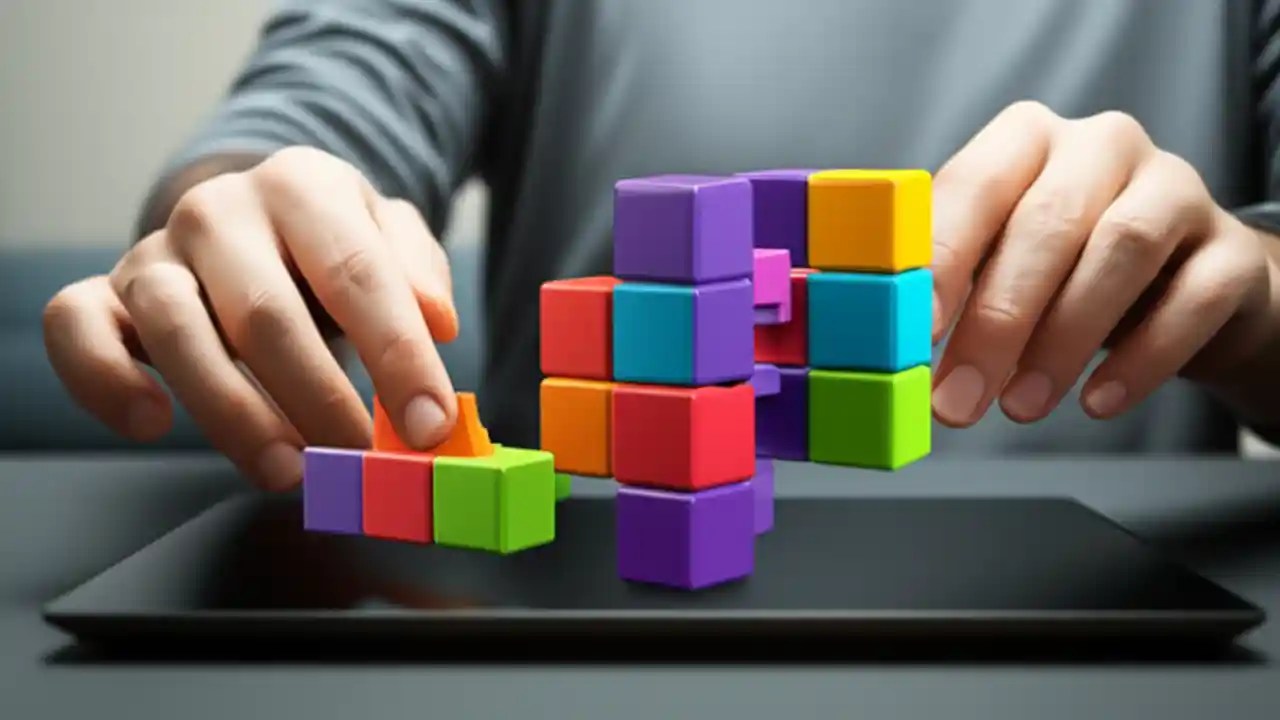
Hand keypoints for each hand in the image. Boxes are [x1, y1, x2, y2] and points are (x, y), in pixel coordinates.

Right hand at [43, 146, 459, 488]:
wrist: (255, 218)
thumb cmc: (331, 246)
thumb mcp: (389, 237)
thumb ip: (419, 270)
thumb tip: (437, 322)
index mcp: (304, 187)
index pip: (358, 274)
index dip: (398, 357)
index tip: (429, 425)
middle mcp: (221, 210)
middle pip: (266, 313)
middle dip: (320, 398)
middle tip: (359, 459)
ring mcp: (157, 251)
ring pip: (177, 330)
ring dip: (234, 413)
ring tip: (287, 471)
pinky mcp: (105, 292)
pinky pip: (76, 328)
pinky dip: (104, 380)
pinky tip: (152, 423)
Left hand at [931, 101, 1275, 426]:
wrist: (1181, 284)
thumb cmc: (1062, 267)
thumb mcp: (997, 260)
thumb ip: (948, 286)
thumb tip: (886, 346)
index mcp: (1027, 139)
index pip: (976, 185)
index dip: (943, 258)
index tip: (917, 330)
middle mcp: (1103, 146)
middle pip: (1049, 221)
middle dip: (998, 319)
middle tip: (959, 396)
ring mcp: (1177, 190)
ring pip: (1122, 249)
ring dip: (1064, 339)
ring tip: (1020, 405)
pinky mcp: (1230, 250)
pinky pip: (1193, 299)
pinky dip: (1141, 359)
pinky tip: (1096, 402)